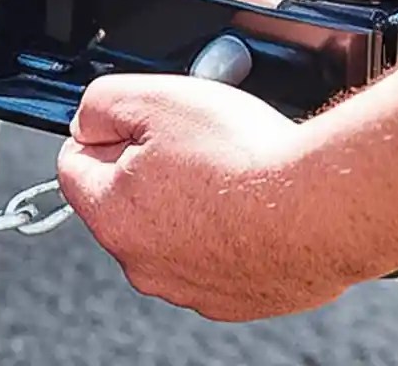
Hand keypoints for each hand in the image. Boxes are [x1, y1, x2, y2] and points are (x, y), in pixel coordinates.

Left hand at [56, 73, 362, 321]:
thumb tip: (89, 120)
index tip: (141, 121)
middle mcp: (143, 263)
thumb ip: (102, 104)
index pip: (75, 164)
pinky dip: (232, 230)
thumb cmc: (247, 158)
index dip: (108, 130)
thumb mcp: (156, 98)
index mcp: (112, 215)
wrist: (323, 208)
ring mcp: (191, 287)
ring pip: (175, 230)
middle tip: (196, 140)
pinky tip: (257, 204)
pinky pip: (220, 254)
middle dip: (153, 166)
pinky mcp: (237, 299)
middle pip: (126, 200)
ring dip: (194, 200)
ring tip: (234, 171)